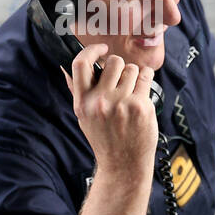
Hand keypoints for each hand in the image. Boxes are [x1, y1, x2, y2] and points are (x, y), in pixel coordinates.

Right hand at [63, 44, 157, 180]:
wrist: (124, 165)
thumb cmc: (106, 140)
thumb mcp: (84, 118)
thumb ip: (79, 92)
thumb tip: (67, 67)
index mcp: (83, 103)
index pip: (80, 64)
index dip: (91, 50)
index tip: (102, 49)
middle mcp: (100, 102)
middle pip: (113, 62)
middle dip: (120, 67)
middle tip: (122, 79)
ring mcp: (121, 104)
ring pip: (132, 69)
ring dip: (134, 76)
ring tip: (133, 91)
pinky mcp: (140, 107)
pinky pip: (146, 77)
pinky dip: (147, 80)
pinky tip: (143, 91)